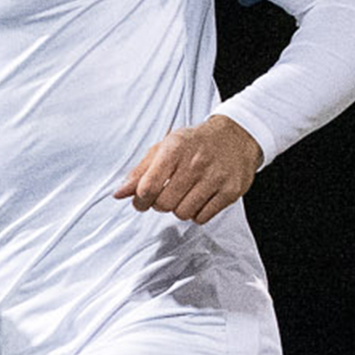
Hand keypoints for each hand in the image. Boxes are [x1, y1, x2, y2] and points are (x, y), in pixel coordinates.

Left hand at [113, 115, 262, 224]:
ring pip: (183, 213)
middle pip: (164, 204)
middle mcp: (195, 162)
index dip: (140, 200)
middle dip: (160, 204)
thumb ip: (140, 172)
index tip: (142, 200)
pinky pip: (203, 218)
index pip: (148, 187)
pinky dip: (197, 214)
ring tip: (185, 194)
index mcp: (175, 149)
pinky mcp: (231, 191)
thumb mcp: (165, 147)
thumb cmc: (195, 143)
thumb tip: (118, 194)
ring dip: (179, 209)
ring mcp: (215, 177)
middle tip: (166, 194)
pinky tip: (199, 198)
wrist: (236, 136)